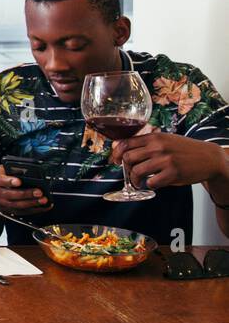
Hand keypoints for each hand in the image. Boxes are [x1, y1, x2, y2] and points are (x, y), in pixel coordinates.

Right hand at [0, 165, 50, 212]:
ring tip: (43, 200)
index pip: (0, 180)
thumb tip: (28, 172)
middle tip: (39, 192)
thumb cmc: (1, 175)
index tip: (19, 181)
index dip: (9, 181)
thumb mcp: (4, 169)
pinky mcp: (8, 210)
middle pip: (10, 195)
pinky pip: (21, 211)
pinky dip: (34, 210)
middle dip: (26, 194)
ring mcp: (1, 203)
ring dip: (31, 203)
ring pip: (16, 205)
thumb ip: (13, 170)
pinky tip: (43, 206)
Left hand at [110, 131, 228, 188]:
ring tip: (139, 182)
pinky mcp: (173, 173)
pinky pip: (152, 182)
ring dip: (135, 180)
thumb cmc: (183, 149)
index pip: (125, 143)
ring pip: (137, 171)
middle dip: (126, 168)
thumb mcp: (164, 140)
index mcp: (154, 137)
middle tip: (130, 173)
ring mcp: (165, 160)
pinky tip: (154, 183)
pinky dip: (150, 185)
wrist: (208, 157)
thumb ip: (145, 143)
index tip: (114, 161)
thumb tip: (120, 148)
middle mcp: (158, 147)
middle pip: (128, 158)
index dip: (116, 154)